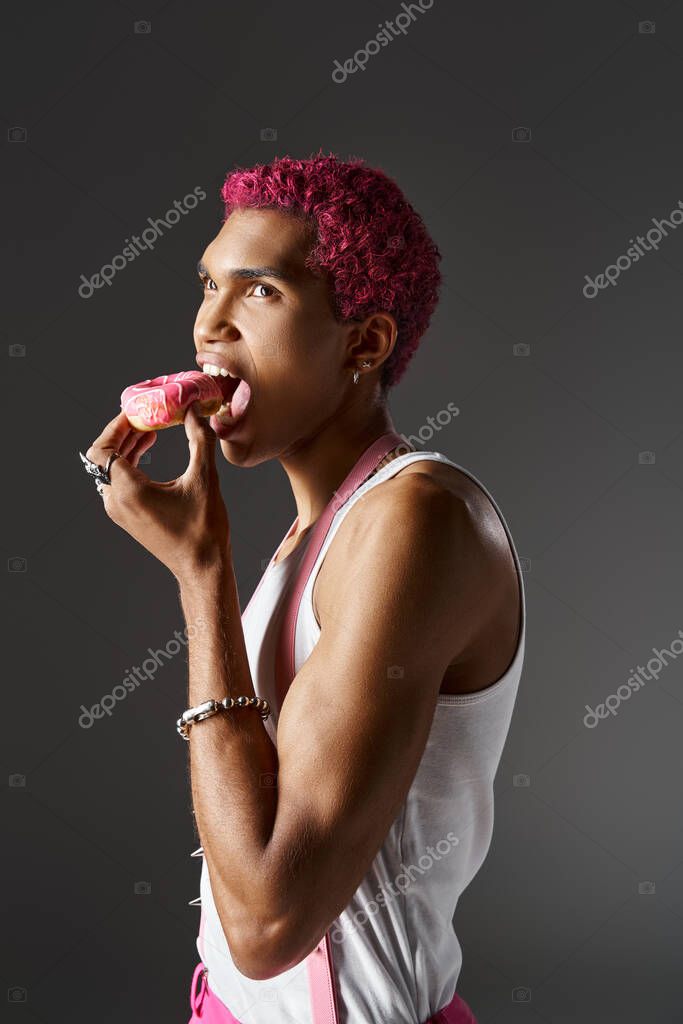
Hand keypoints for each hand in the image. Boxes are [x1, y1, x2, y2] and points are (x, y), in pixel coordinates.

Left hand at [83, 404, 230, 581]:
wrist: (202, 567)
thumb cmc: (204, 529)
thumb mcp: (205, 479)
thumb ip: (199, 440)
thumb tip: (194, 411)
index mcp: (130, 491)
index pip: (102, 450)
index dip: (114, 427)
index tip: (135, 413)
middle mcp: (117, 502)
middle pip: (103, 458)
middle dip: (122, 434)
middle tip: (144, 417)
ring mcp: (120, 512)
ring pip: (110, 471)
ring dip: (126, 448)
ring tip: (149, 432)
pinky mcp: (127, 518)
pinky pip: (117, 484)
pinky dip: (129, 465)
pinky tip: (149, 454)